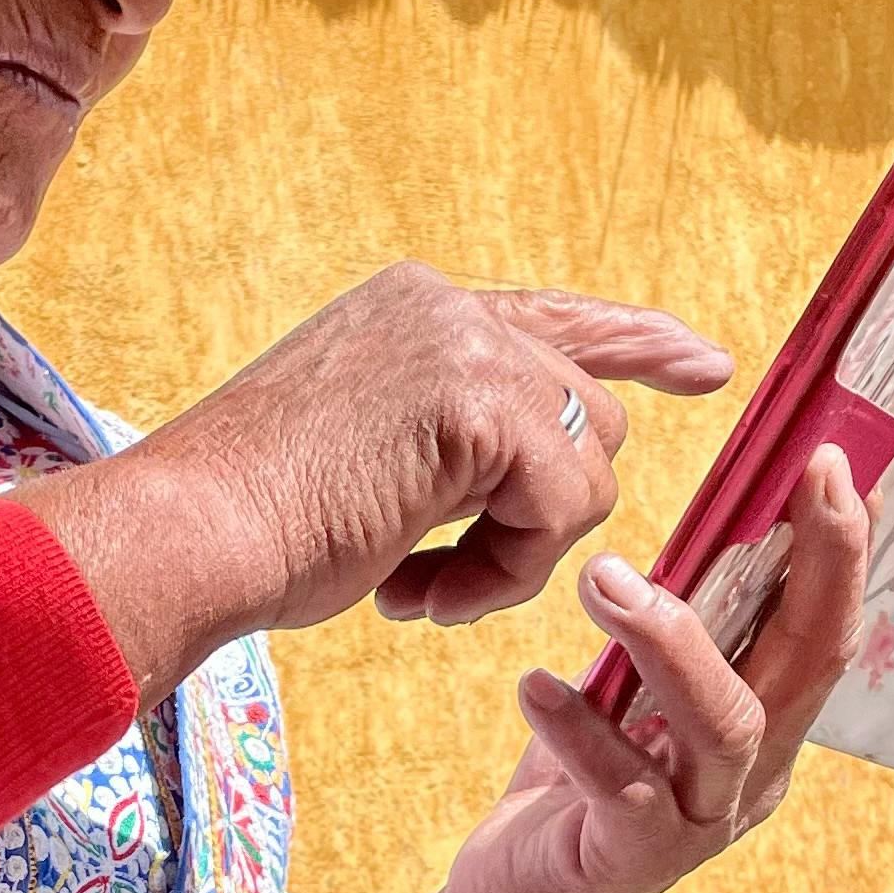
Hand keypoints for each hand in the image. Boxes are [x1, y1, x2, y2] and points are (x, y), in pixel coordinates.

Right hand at [14, 261, 731, 707]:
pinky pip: (562, 509)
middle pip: (585, 417)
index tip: (706, 363)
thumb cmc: (249, 530)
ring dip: (516, 553)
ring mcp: (464, 343)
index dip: (633, 344)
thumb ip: (447, 440)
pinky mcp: (480, 401)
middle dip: (538, 517)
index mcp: (414, 310)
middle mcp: (445, 305)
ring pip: (587, 468)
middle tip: (440, 576)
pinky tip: (419, 587)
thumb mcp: (363, 457)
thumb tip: (543, 468)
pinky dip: (504, 572)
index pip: (554, 320)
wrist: (188, 538)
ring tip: (416, 582)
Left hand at [387, 449, 872, 892]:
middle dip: (821, 564)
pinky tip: (534, 684)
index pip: (827, 629)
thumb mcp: (632, 686)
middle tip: (798, 478)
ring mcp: (700, 821)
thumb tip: (716, 514)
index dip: (845, 548)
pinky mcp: (633, 858)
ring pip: (725, 724)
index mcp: (768, 725)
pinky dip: (580, 728)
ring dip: (672, 639)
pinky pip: (622, 786)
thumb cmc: (577, 775)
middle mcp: (753, 774)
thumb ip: (676, 621)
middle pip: (813, 666)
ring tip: (604, 577)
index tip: (838, 461)